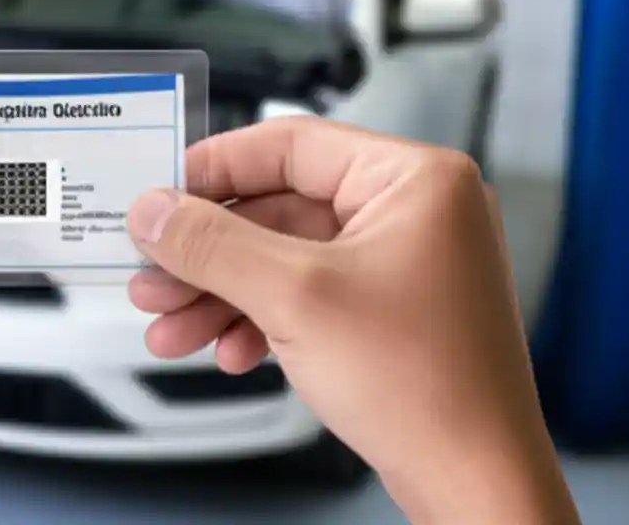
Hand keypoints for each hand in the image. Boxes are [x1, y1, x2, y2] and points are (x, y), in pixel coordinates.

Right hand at [127, 118, 576, 524]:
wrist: (474, 483)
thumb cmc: (428, 387)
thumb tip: (155, 212)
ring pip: (282, 259)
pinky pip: (303, 296)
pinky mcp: (386, 311)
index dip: (213, 169)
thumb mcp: (294, 298)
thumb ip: (213, 244)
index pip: (289, 145)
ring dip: (220, 294)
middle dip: (206, 254)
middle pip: (277, 209)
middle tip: (154, 274)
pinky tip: (228, 351)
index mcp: (414, 181)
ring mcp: (401, 264)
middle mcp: (413, 213)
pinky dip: (257, 320)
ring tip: (170, 326)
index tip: (160, 195)